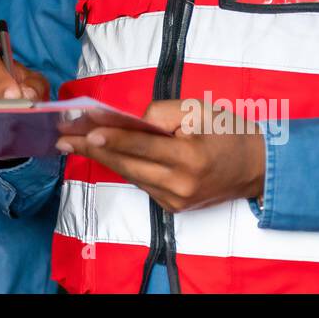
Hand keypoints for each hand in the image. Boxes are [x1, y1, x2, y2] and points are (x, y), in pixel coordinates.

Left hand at [56, 98, 265, 212]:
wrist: (257, 167)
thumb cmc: (228, 131)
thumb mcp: (199, 110)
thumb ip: (160, 115)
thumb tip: (127, 123)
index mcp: (191, 157)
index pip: (143, 147)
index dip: (113, 139)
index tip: (85, 132)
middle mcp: (181, 184)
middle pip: (128, 165)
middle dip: (93, 149)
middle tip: (62, 137)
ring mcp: (176, 200)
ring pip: (130, 175)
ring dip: (102, 158)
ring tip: (72, 141)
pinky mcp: (173, 207)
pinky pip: (141, 182)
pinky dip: (123, 166)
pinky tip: (104, 152)